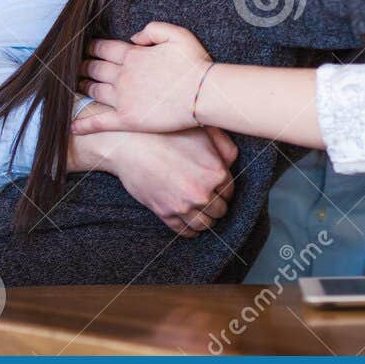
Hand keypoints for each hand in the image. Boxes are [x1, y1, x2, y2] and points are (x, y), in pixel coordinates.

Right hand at [71, 111, 237, 235]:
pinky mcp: (165, 213)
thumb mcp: (201, 132)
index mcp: (216, 172)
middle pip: (220, 210)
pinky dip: (190, 232)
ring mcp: (183, 205)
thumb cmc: (167, 133)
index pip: (230, 191)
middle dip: (217, 205)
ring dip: (206, 221)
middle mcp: (203, 192)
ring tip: (203, 214)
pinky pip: (184, 231)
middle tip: (211, 201)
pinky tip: (191, 227)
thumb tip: (233, 163)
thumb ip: (224, 147)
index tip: (218, 187)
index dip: (224, 189)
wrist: (130, 144)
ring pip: (205, 225)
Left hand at [75, 21, 214, 134]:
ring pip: (95, 91)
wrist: (203, 93)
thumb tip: (133, 38)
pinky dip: (84, 123)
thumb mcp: (178, 34)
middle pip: (95, 68)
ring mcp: (123, 98)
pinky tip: (72, 126)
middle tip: (76, 66)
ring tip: (77, 86)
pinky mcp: (127, 119)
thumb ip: (152, 29)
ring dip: (83, 87)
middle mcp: (123, 75)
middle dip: (83, 65)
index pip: (104, 48)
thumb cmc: (194, 64)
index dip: (93, 47)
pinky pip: (100, 121)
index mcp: (133, 55)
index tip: (87, 48)